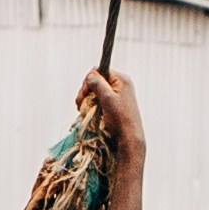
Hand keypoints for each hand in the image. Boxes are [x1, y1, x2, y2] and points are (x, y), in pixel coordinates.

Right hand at [73, 65, 147, 209]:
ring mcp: (119, 95)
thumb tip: (91, 74)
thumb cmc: (120, 119)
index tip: (84, 95)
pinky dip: (93, 105)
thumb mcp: (107, 99)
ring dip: (88, 99)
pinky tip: (90, 112)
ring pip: (96, 91)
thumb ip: (98, 84)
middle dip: (86, 92)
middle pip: (97, 80)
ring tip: (84, 110)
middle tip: (80, 104)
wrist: (129, 138)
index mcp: (122, 80)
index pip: (99, 71)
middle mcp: (121, 85)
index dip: (89, 81)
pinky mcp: (115, 104)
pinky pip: (100, 100)